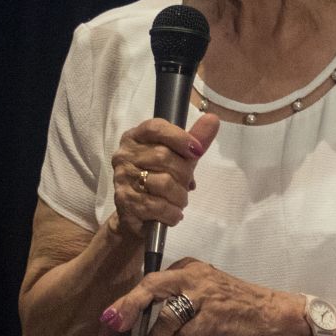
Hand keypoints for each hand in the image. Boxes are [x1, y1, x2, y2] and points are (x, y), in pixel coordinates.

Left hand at [100, 258, 300, 335]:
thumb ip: (175, 296)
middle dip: (130, 306)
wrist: (266, 310)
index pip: (151, 280)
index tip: (112, 316)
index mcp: (187, 267)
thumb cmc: (230, 303)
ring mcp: (205, 295)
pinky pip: (185, 335)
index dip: (130, 299)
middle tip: (114, 324)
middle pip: (153, 288)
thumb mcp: (200, 290)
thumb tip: (140, 316)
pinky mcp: (215, 315)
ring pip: (168, 316)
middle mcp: (193, 276)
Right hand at [109, 114, 219, 235]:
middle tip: (186, 185)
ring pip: (163, 183)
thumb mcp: (179, 158)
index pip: (156, 128)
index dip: (179, 137)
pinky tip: (173, 213)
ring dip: (179, 196)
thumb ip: (195, 139)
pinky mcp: (125, 202)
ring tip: (178, 200)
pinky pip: (157, 205)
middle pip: (163, 156)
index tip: (197, 151)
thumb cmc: (159, 180)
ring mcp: (122, 178)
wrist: (137, 216)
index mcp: (135, 137)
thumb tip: (213, 120)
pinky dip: (172, 212)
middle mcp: (124, 155)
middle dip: (183, 174)